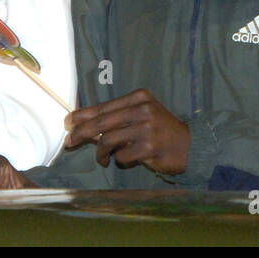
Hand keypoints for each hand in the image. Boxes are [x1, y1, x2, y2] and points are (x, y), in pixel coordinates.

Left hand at [66, 89, 189, 174]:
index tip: (68, 123)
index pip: (103, 107)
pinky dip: (119, 160)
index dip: (83, 116)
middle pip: (101, 122)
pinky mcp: (149, 148)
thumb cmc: (160, 129)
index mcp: (138, 97)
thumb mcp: (141, 114)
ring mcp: (146, 128)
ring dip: (100, 152)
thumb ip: (116, 118)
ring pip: (108, 140)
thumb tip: (83, 125)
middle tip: (70, 142)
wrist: (190, 144)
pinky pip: (122, 156)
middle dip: (81, 133)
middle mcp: (142, 110)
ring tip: (102, 158)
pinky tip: (124, 159)